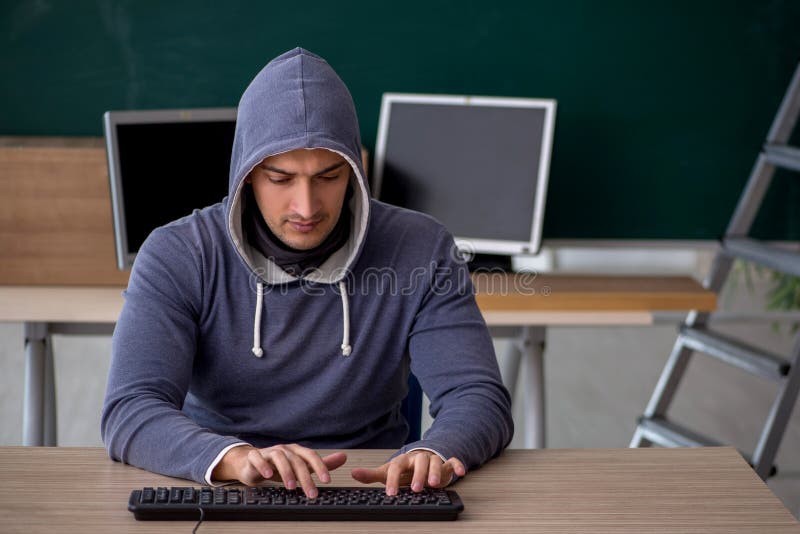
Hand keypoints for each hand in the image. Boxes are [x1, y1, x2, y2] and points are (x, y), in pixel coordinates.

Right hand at [211, 444, 346, 497]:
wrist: (250, 463)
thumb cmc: (278, 466)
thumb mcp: (300, 466)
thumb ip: (321, 464)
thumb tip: (343, 457)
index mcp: (296, 451)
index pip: (311, 456)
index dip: (320, 467)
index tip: (327, 481)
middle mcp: (284, 450)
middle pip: (297, 461)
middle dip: (305, 478)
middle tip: (311, 493)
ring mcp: (269, 452)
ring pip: (279, 458)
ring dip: (287, 472)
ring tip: (291, 487)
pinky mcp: (254, 457)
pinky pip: (258, 458)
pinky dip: (263, 466)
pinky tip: (268, 476)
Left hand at [350, 450, 465, 495]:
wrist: (420, 460)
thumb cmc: (404, 469)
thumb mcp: (388, 472)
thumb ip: (372, 475)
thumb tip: (353, 473)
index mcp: (403, 460)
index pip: (397, 467)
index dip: (393, 480)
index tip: (391, 493)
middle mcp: (418, 458)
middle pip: (418, 462)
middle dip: (417, 475)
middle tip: (415, 489)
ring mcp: (432, 459)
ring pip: (434, 462)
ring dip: (434, 472)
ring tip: (433, 484)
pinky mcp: (445, 463)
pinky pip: (452, 461)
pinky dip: (456, 465)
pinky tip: (460, 472)